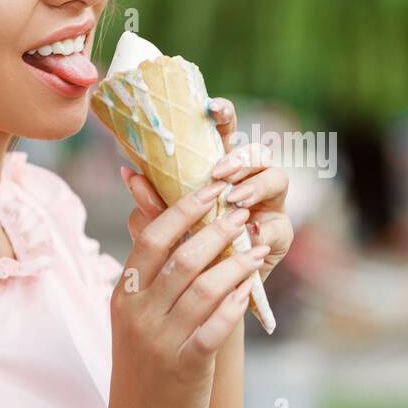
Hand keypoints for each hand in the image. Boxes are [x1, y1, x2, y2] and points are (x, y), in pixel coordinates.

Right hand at [107, 182, 270, 407]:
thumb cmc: (143, 367)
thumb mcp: (134, 318)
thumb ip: (151, 276)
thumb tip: (171, 224)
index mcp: (124, 294)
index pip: (153, 238)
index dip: (185, 209)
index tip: (213, 189)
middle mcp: (138, 313)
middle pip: (182, 256)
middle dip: (217, 228)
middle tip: (243, 213)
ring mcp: (160, 340)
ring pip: (204, 287)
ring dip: (236, 263)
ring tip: (258, 249)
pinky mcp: (185, 365)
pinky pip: (215, 326)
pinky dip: (236, 303)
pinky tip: (252, 288)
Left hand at [120, 96, 292, 283]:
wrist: (198, 298)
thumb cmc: (180, 252)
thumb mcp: (161, 228)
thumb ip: (151, 203)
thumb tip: (128, 173)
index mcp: (220, 168)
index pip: (225, 133)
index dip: (224, 115)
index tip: (211, 109)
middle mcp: (248, 180)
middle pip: (259, 149)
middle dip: (242, 156)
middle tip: (220, 171)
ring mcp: (267, 205)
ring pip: (277, 177)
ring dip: (256, 185)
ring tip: (234, 200)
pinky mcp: (279, 235)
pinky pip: (279, 226)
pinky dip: (264, 230)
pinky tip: (250, 235)